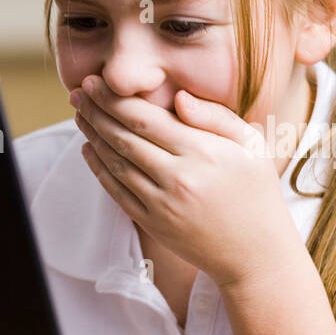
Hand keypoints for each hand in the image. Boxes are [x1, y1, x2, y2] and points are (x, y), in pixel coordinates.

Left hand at [69, 76, 300, 288]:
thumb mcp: (252, 146)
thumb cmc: (257, 192)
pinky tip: (89, 149)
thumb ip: (215, 117)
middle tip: (78, 92)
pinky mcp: (153, 224)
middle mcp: (179, 178)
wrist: (256, 253)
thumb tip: (178, 97)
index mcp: (204, 153)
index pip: (146, 118)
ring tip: (80, 114)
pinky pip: (117, 192)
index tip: (96, 81)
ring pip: (116, 163)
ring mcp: (163, 204)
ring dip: (93, 135)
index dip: (115, 98)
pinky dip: (99, 168)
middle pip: (125, 137)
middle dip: (96, 111)